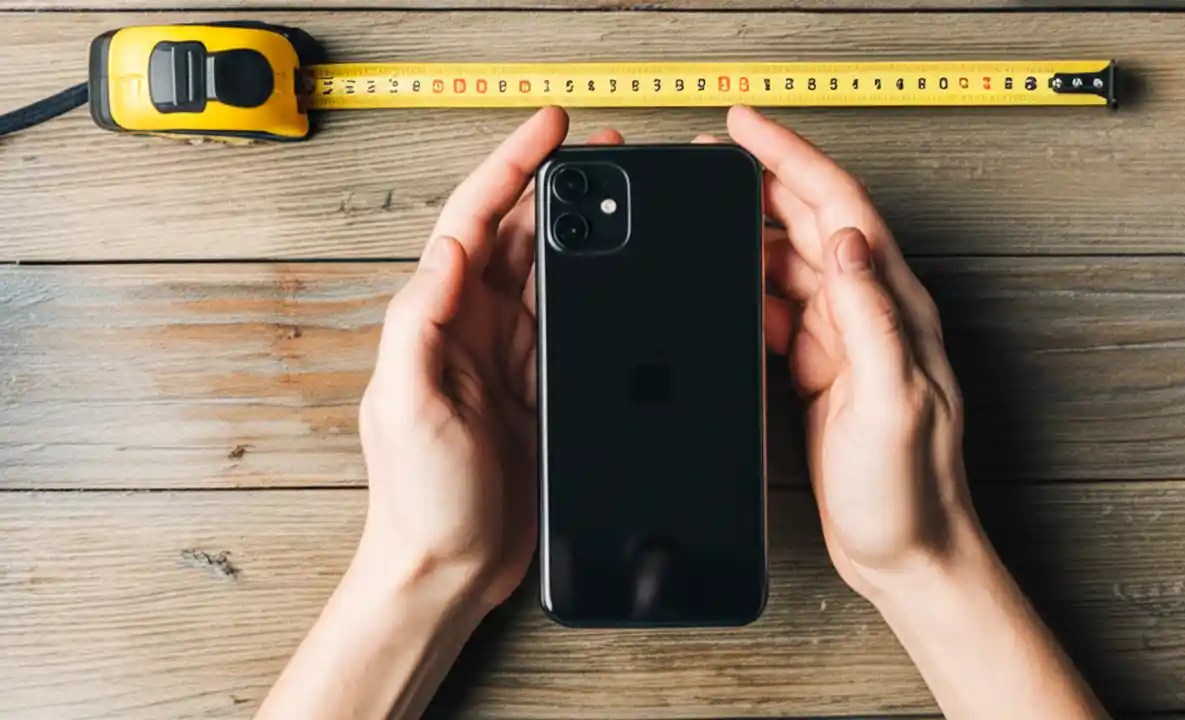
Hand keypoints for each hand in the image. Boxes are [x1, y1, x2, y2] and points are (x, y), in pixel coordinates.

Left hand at [356, 107, 622, 608]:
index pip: (474, 221)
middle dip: (559, 186)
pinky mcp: (544, 388)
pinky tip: (622, 276)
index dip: (511, 167)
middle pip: (521, 235)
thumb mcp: (404, 404)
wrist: (450, 569)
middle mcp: (474, 329)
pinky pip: (577, 324)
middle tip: (603, 152)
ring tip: (621, 198)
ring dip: (584, 234)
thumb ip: (419, 320)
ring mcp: (513, 357)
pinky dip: (600, 293)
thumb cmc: (416, 499)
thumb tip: (450, 245)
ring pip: (555, 274)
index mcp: (437, 320)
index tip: (549, 130)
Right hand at [727, 106, 983, 598]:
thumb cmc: (911, 491)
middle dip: (762, 182)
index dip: (792, 160)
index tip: (747, 131)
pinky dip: (750, 293)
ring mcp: (848, 341)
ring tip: (708, 219)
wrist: (906, 552)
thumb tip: (843, 239)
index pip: (841, 209)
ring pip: (791, 265)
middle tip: (712, 161)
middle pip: (811, 223)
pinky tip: (728, 292)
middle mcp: (873, 315)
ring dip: (750, 235)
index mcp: (894, 310)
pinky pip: (781, 312)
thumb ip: (872, 318)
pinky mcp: (824, 370)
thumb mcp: (893, 402)